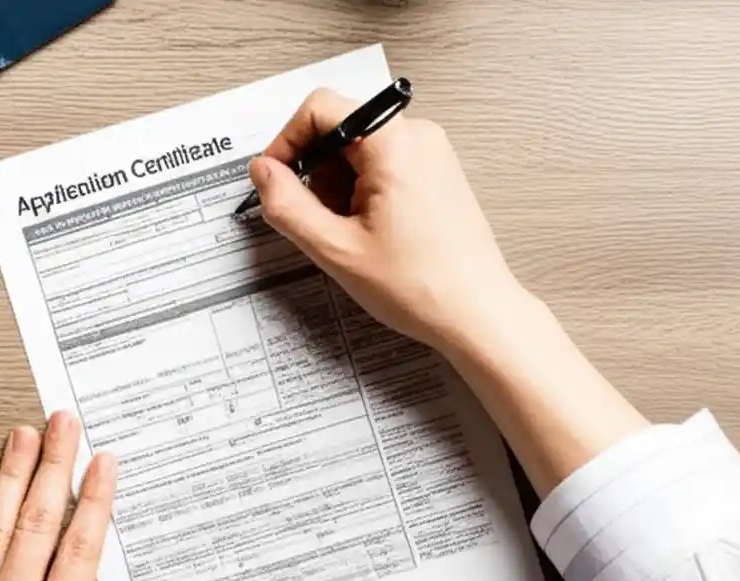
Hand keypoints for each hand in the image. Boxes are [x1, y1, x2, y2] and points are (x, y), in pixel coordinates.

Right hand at [248, 88, 537, 352]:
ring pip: (358, 150)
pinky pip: (382, 165)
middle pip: (339, 128)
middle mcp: (417, 136)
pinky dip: (361, 193)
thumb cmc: (420, 286)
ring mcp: (430, 153)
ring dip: (338, 187)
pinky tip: (369, 233)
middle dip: (316, 172)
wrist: (477, 314)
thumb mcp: (335, 249)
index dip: (287, 141)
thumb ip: (287, 205)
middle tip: (319, 220)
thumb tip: (262, 172)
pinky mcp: (435, 173)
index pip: (320, 108)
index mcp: (394, 144)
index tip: (275, 179)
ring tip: (350, 234)